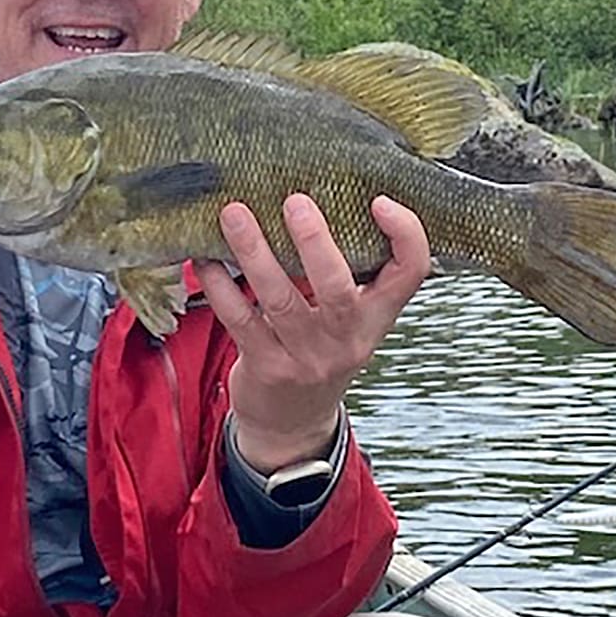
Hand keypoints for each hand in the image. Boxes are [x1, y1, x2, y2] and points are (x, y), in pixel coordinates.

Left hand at [193, 194, 428, 474]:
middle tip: (294, 200)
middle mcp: (346, 339)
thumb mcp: (352, 318)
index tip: (379, 201)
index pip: (410, 274)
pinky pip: (239, 319)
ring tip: (234, 214)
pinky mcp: (266, 367)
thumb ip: (353, 272)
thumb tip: (329, 193)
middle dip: (316, 242)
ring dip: (254, 252)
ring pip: (280, 300)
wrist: (293, 423)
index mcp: (377, 317)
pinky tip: (205, 258)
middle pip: (338, 288)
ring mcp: (306, 358)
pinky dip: (218, 285)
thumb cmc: (322, 349)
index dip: (405, 236)